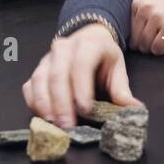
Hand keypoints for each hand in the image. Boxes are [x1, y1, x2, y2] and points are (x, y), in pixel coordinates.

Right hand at [22, 23, 140, 127]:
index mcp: (89, 44)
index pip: (82, 64)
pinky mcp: (38, 70)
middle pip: (58, 74)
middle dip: (61, 102)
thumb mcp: (117, 69)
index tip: (85, 109)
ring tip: (53, 124)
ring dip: (45, 104)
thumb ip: (122, 90)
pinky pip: (30, 85)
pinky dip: (33, 102)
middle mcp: (64, 48)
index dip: (81, 87)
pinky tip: (42, 117)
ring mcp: (48, 58)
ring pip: (40, 80)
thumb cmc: (103, 58)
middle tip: (67, 125)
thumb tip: (134, 109)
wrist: (88, 38)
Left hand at [130, 0, 163, 54]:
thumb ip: (143, 17)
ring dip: (156, 49)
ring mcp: (157, 16)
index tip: (155, 34)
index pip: (129, 31)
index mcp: (139, 1)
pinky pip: (158, 49)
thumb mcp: (158, 4)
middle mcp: (145, 7)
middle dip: (148, 46)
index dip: (141, 38)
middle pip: (136, 41)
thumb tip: (131, 44)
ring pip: (146, 46)